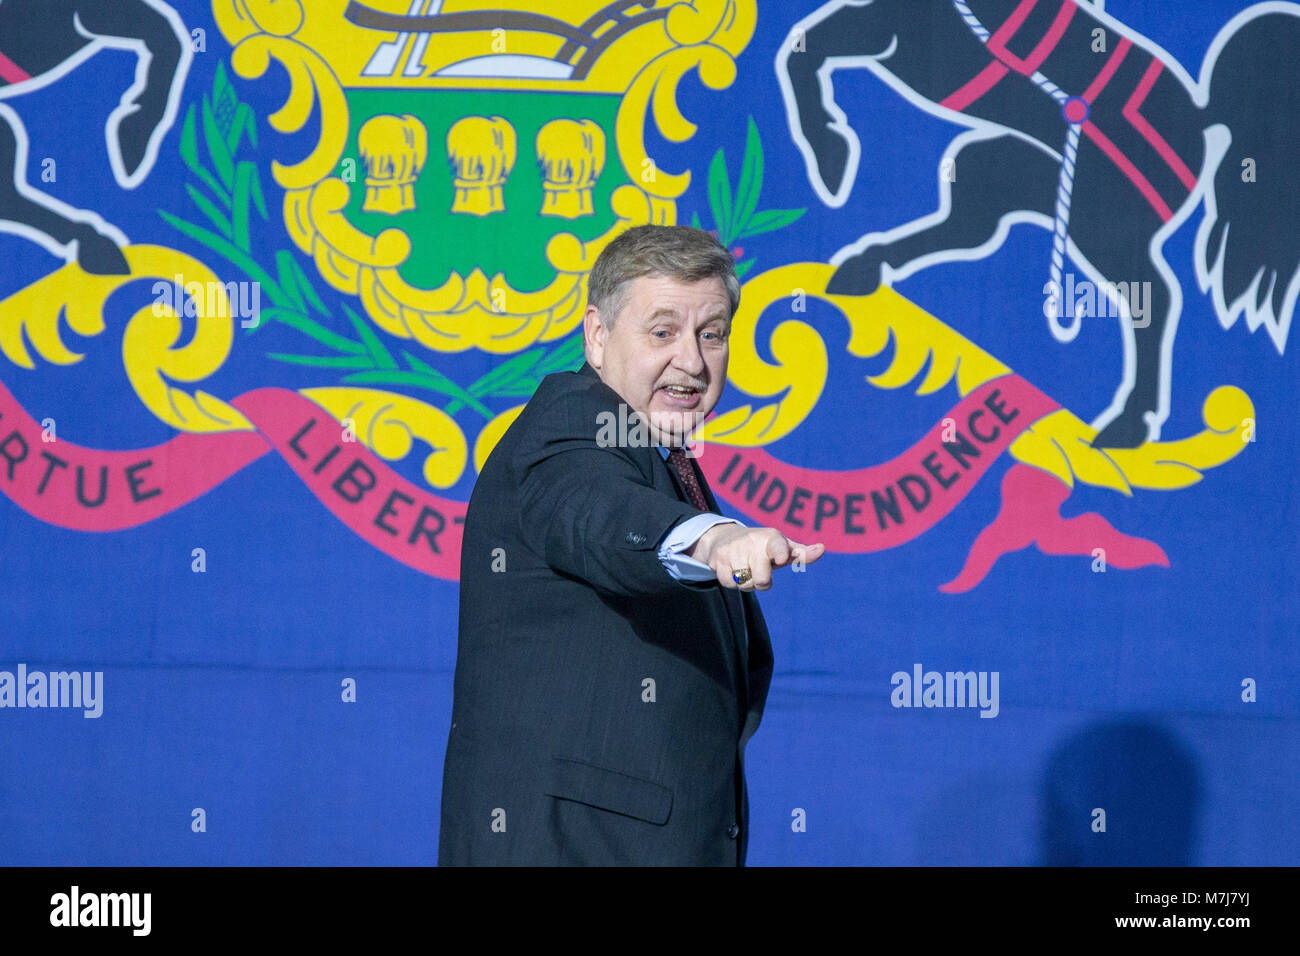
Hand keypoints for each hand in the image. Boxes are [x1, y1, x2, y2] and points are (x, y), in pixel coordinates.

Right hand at [687, 524, 824, 589]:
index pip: (777, 545)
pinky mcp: (717, 559)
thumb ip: (802, 554)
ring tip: (746, 569)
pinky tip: (732, 570)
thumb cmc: (762, 547)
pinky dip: (732, 582)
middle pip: (761, 579)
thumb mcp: (782, 547)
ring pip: (744, 583)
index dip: (780, 552)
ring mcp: (733, 550)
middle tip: (760, 572)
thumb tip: (822, 549)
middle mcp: (752, 541)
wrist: (723, 536)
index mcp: (771, 538)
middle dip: (762, 582)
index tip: (782, 558)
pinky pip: (728, 583)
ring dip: (746, 583)